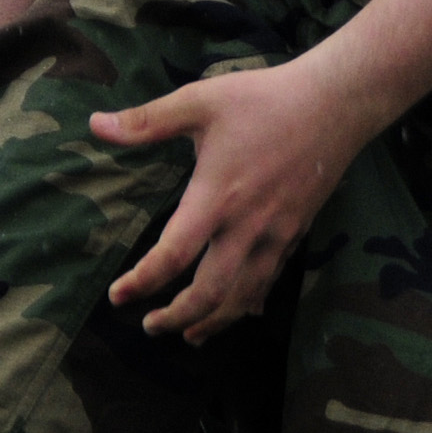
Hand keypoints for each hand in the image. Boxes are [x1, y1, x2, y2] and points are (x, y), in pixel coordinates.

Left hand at [90, 58, 377, 342]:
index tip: (117, 297)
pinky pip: (270, 280)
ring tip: (189, 334)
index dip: (143, 281)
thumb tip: (95, 125)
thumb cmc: (264, 99)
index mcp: (217, 197)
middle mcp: (247, 226)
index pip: (174, 255)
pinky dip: (248, 302)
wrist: (336, 104)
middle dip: (177, 316)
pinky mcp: (296, 232)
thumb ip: (147, 121)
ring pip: (244, 296)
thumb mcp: (199, 101)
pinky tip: (239, 310)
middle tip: (149, 326)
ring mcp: (276, 234)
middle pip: (211, 292)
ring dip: (214, 320)